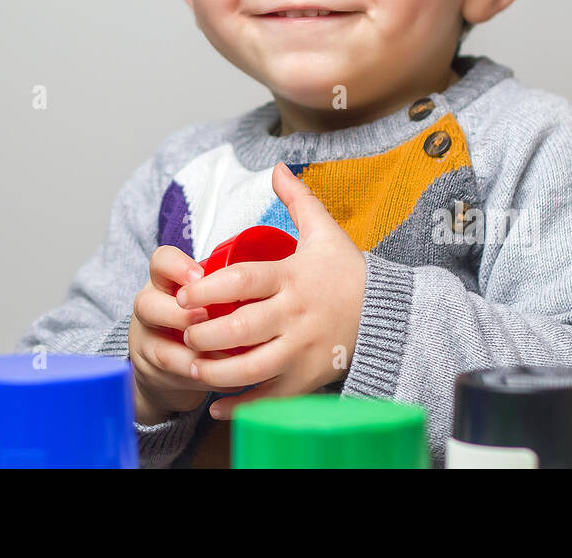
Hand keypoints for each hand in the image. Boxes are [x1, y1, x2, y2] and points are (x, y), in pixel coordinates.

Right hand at [128, 245, 251, 424]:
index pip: (161, 261)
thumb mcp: (209, 293)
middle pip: (148, 304)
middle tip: (209, 320)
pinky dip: (205, 377)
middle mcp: (150, 307)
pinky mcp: (152, 372)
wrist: (171, 361)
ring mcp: (146, 342)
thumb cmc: (204, 316)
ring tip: (230, 356)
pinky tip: (229, 377)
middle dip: (182, 316)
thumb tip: (287, 261)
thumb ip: (231, 283)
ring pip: (161, 349)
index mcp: (166, 281)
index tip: (200, 275)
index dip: (177, 267)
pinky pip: (176, 376)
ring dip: (198, 354)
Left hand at [176, 162, 366, 419]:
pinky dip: (242, 405)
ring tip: (192, 365)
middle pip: (242, 327)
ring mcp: (302, 350)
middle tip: (183, 330)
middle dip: (206, 333)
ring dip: (217, 371)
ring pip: (254, 367)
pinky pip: (271, 397)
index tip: (183, 292)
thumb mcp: (326, 232)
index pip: (244, 280)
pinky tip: (216, 406)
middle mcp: (295, 315)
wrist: (388, 315)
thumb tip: (277, 165)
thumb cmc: (348, 273)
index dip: (208, 287)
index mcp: (293, 277)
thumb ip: (298, 199)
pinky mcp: (308, 378)